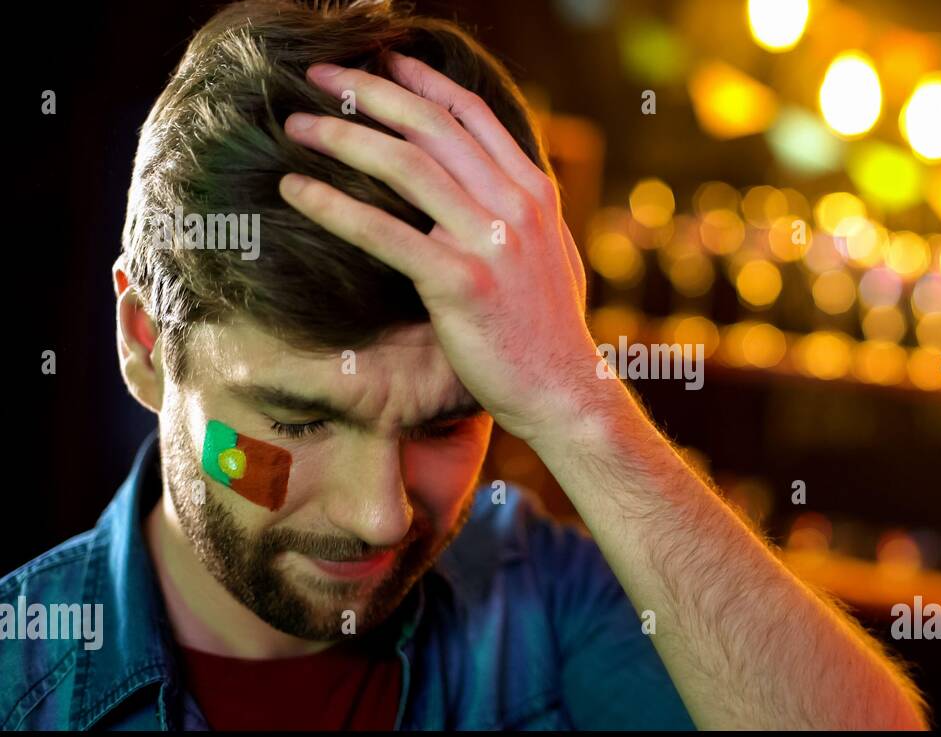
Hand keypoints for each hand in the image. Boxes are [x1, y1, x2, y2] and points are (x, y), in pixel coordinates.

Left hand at [278, 53, 600, 443]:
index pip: (472, 114)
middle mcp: (515, 206)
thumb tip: (489, 181)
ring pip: (405, 166)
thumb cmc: (547, 330)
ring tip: (296, 125)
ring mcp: (490, 242)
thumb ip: (521, 211)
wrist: (564, 391)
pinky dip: (334, 205)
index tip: (381, 62)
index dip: (421, 80)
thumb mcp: (552, 252)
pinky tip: (296, 191)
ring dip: (343, 137)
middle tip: (320, 76)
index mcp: (534, 192)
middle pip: (432, 126)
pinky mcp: (460, 283)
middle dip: (370, 92)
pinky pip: (384, 233)